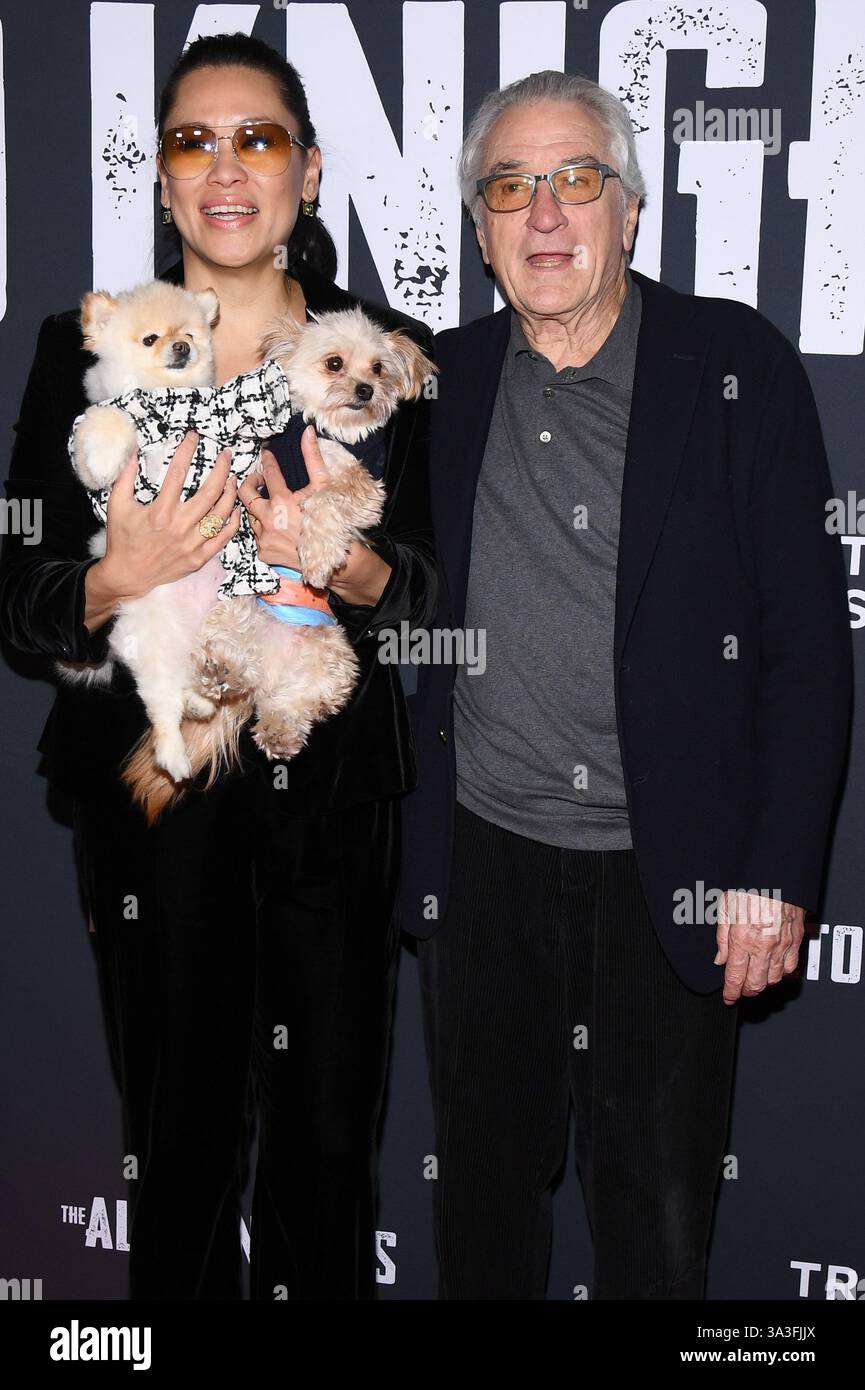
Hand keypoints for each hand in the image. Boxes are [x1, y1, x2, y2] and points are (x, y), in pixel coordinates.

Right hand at [91, 431, 239, 606]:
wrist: (128, 575)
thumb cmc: (122, 539)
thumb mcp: (117, 505)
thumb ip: (124, 477)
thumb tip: (131, 452)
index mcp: (160, 511)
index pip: (178, 473)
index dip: (187, 450)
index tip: (193, 437)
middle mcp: (179, 527)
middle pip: (210, 491)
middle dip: (221, 468)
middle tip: (225, 454)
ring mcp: (192, 544)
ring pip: (221, 514)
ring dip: (230, 493)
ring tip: (232, 478)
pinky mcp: (198, 558)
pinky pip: (223, 538)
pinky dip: (232, 522)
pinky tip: (235, 509)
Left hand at [237, 426, 330, 569]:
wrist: (335, 559)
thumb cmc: (332, 520)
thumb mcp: (324, 488)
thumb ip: (313, 459)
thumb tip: (307, 432)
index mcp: (282, 501)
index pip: (268, 473)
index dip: (267, 460)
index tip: (266, 454)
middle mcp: (268, 519)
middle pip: (245, 493)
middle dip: (250, 482)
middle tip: (259, 479)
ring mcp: (264, 538)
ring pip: (250, 516)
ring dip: (258, 508)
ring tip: (271, 506)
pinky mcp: (264, 553)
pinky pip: (257, 536)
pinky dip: (265, 529)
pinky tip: (277, 528)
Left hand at [715, 890, 804, 1004]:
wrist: (777, 873)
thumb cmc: (750, 885)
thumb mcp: (725, 908)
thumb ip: (722, 938)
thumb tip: (720, 959)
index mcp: (743, 939)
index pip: (735, 977)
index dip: (731, 992)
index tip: (728, 998)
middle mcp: (764, 946)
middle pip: (756, 984)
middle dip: (746, 991)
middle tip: (739, 989)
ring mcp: (782, 945)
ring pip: (774, 979)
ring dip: (763, 983)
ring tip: (755, 979)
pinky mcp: (796, 940)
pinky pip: (791, 967)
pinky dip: (782, 973)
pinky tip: (774, 969)